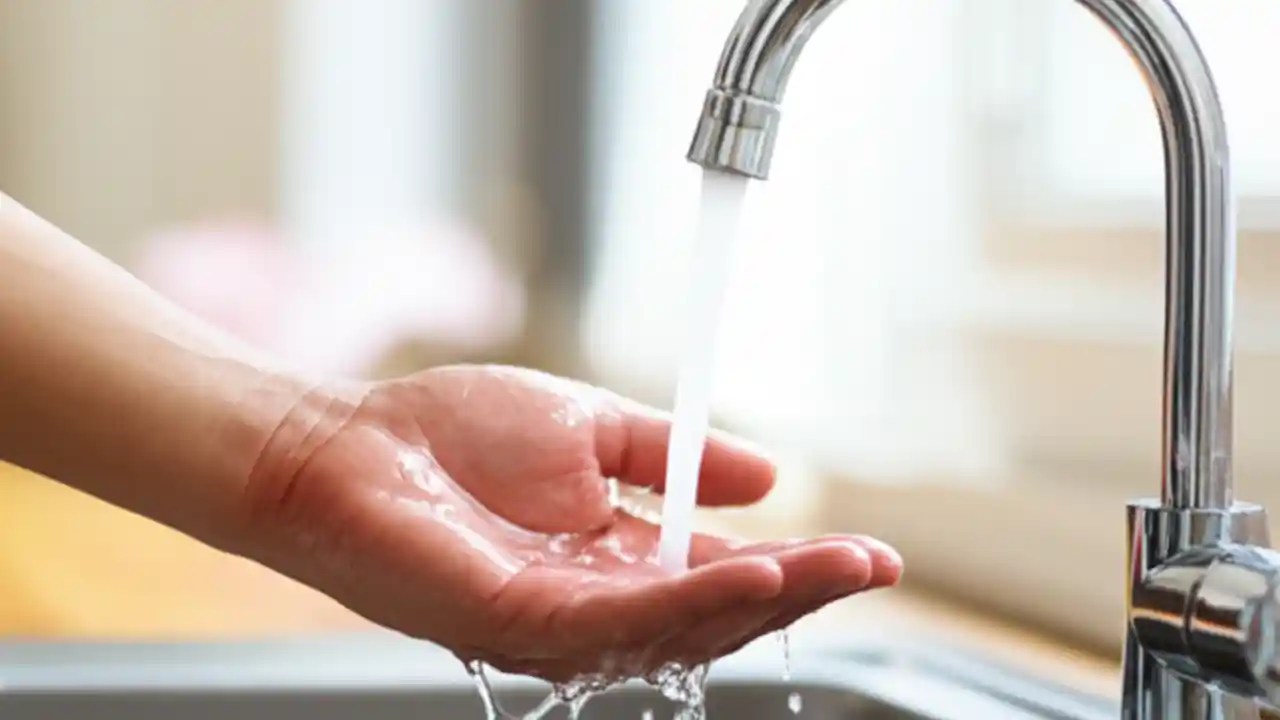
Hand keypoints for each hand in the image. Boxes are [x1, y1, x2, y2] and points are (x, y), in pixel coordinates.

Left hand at [239, 365, 900, 680]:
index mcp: (613, 558)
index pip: (719, 575)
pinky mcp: (515, 626)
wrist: (346, 443)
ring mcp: (555, 624)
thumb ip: (670, 454)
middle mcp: (593, 604)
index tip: (868, 550)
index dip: (796, 565)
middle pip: (714, 616)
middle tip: (872, 567)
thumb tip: (769, 472)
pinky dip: (687, 605)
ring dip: (761, 604)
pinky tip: (750, 577)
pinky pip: (616, 625)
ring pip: (677, 632)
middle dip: (799, 593)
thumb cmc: (447, 434)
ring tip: (832, 571)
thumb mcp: (586, 427)